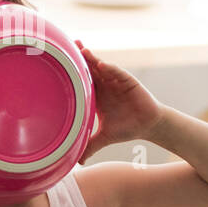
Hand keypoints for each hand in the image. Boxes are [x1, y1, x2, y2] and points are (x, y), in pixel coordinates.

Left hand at [76, 42, 164, 160]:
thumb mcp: (104, 137)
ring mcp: (116, 82)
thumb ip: (91, 145)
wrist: (149, 126)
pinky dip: (110, 69)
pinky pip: (118, 73)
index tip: (58, 62)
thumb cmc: (126, 128)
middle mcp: (105, 86)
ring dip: (92, 59)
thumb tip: (77, 161)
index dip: (71, 71)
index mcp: (97, 96)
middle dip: (79, 58)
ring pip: (102, 68)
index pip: (81, 81)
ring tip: (82, 50)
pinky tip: (102, 65)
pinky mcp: (129, 82)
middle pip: (89, 69)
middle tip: (67, 45)